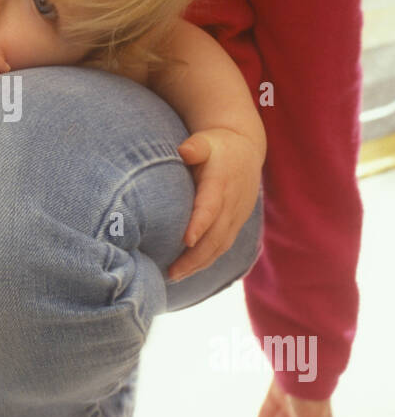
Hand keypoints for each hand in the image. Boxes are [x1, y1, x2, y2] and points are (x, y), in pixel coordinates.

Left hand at [166, 126, 262, 280]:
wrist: (246, 150)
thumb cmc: (217, 146)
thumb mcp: (206, 141)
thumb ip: (195, 147)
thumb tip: (183, 150)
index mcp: (221, 184)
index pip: (210, 207)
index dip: (200, 225)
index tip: (185, 241)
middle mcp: (231, 204)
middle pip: (215, 236)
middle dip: (194, 257)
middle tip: (170, 272)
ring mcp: (236, 216)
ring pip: (220, 246)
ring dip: (199, 264)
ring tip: (175, 276)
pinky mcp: (236, 223)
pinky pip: (223, 246)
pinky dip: (207, 260)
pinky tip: (189, 270)